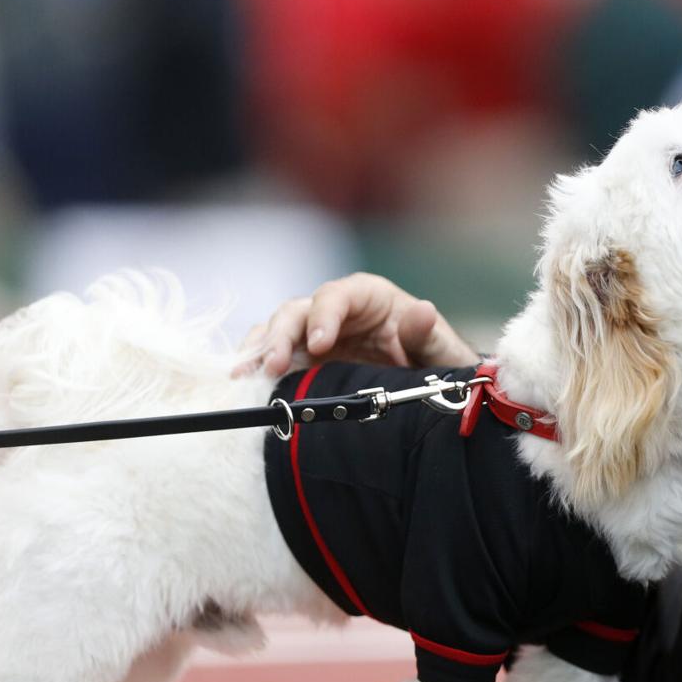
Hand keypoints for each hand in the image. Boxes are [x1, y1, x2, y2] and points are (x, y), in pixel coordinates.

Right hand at [237, 273, 479, 377]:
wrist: (425, 381)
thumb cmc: (432, 355)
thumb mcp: (437, 346)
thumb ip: (426, 333)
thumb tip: (422, 311)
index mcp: (367, 296)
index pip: (336, 296)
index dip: (323, 316)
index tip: (319, 344)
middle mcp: (333, 310)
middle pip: (296, 312)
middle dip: (282, 337)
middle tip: (275, 367)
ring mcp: (312, 334)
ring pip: (276, 332)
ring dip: (259, 352)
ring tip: (245, 376)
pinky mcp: (302, 360)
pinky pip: (272, 357)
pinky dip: (256, 368)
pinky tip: (243, 385)